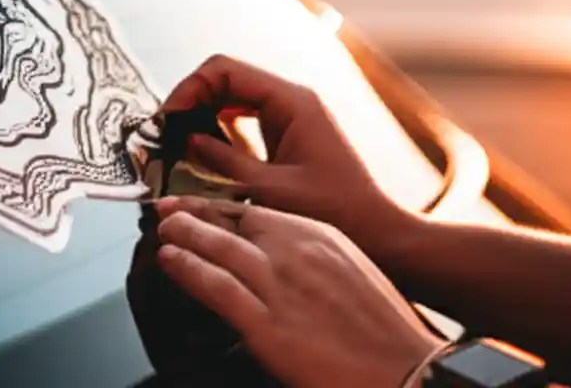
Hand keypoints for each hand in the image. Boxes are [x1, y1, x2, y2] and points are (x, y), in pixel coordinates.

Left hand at [155, 196, 445, 387]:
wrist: (408, 369)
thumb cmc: (387, 330)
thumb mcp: (354, 272)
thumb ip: (317, 258)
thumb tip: (287, 259)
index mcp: (321, 235)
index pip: (258, 211)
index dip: (220, 205)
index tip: (198, 202)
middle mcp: (297, 252)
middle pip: (232, 222)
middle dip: (193, 213)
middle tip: (166, 208)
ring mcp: (280, 286)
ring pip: (218, 247)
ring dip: (183, 234)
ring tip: (162, 229)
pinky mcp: (267, 324)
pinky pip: (216, 287)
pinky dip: (187, 269)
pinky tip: (170, 261)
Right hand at [161, 55, 414, 254]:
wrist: (382, 237)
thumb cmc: (336, 214)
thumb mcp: (268, 192)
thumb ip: (222, 163)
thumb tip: (184, 141)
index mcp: (291, 101)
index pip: (223, 69)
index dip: (187, 89)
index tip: (165, 122)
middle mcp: (291, 101)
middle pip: (225, 79)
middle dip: (190, 102)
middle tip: (163, 135)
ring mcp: (291, 118)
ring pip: (231, 99)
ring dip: (202, 117)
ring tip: (175, 146)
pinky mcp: (289, 138)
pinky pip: (244, 122)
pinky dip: (219, 133)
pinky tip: (201, 158)